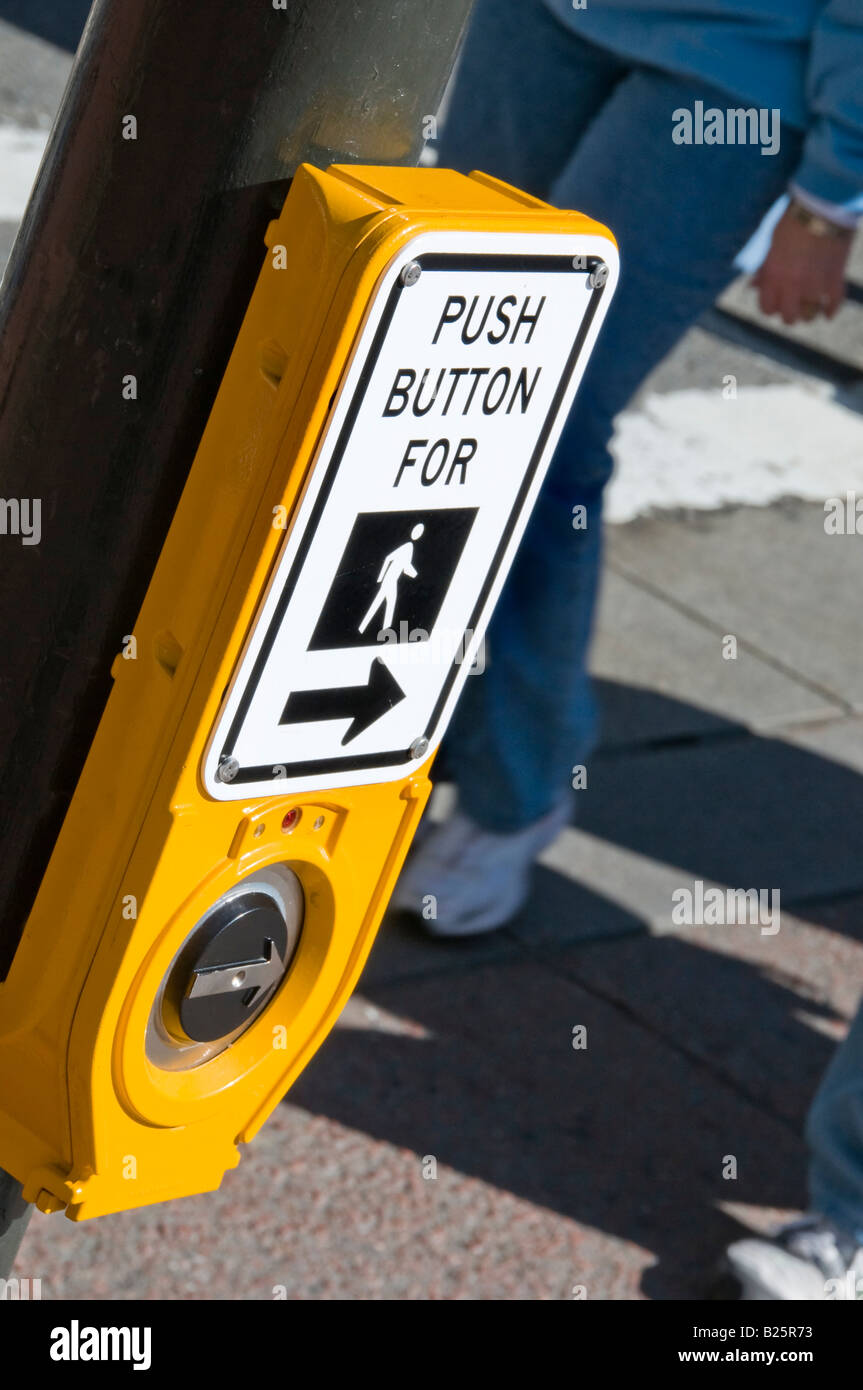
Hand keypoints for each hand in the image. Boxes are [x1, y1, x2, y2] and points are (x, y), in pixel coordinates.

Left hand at [752, 204, 852, 324]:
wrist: (823, 206)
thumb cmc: (794, 220)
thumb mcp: (772, 243)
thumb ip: (764, 268)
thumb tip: (753, 286)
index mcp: (773, 276)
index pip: (767, 308)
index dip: (770, 307)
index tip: (775, 302)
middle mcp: (792, 285)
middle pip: (788, 317)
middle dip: (789, 313)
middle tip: (793, 305)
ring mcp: (815, 285)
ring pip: (810, 315)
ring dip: (809, 313)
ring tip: (811, 307)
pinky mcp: (835, 279)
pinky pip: (833, 304)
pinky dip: (830, 310)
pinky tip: (828, 313)